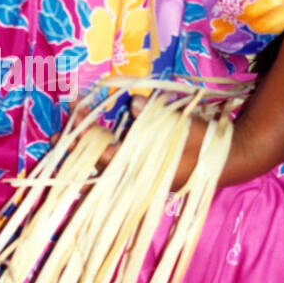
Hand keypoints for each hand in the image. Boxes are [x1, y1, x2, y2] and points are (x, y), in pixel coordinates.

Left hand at [52, 94, 207, 188]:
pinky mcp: (144, 175)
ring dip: (84, 153)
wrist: (232, 160)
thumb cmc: (209, 144)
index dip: (89, 136)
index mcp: (148, 171)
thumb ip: (158, 115)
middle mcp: (141, 180)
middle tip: (51, 137)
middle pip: (98, 167)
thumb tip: (132, 102)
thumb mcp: (186, 126)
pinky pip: (115, 169)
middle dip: (76, 151)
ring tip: (61, 141)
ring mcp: (141, 179)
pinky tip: (88, 146)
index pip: (109, 155)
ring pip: (104, 169)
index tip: (76, 117)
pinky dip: (100, 157)